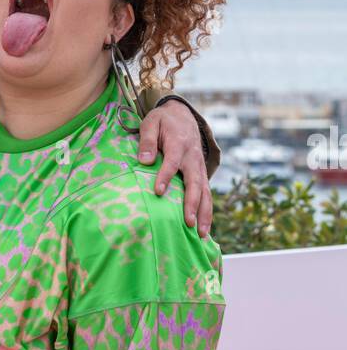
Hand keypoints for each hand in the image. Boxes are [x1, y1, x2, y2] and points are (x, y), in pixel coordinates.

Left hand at [136, 100, 212, 237]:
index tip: (158, 192)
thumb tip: (143, 160)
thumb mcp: (151, 123)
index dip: (165, 176)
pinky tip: (203, 229)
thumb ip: (146, 140)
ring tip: (200, 234)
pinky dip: (206, 211)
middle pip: (195, 182)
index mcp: (178, 143)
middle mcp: (193, 157)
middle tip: (188, 222)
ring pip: (205, 192)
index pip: (172, 162)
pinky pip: (206, 194)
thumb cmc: (163, 122)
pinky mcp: (201, 174)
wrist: (183, 115)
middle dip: (192, 203)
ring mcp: (199, 167)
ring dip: (204, 213)